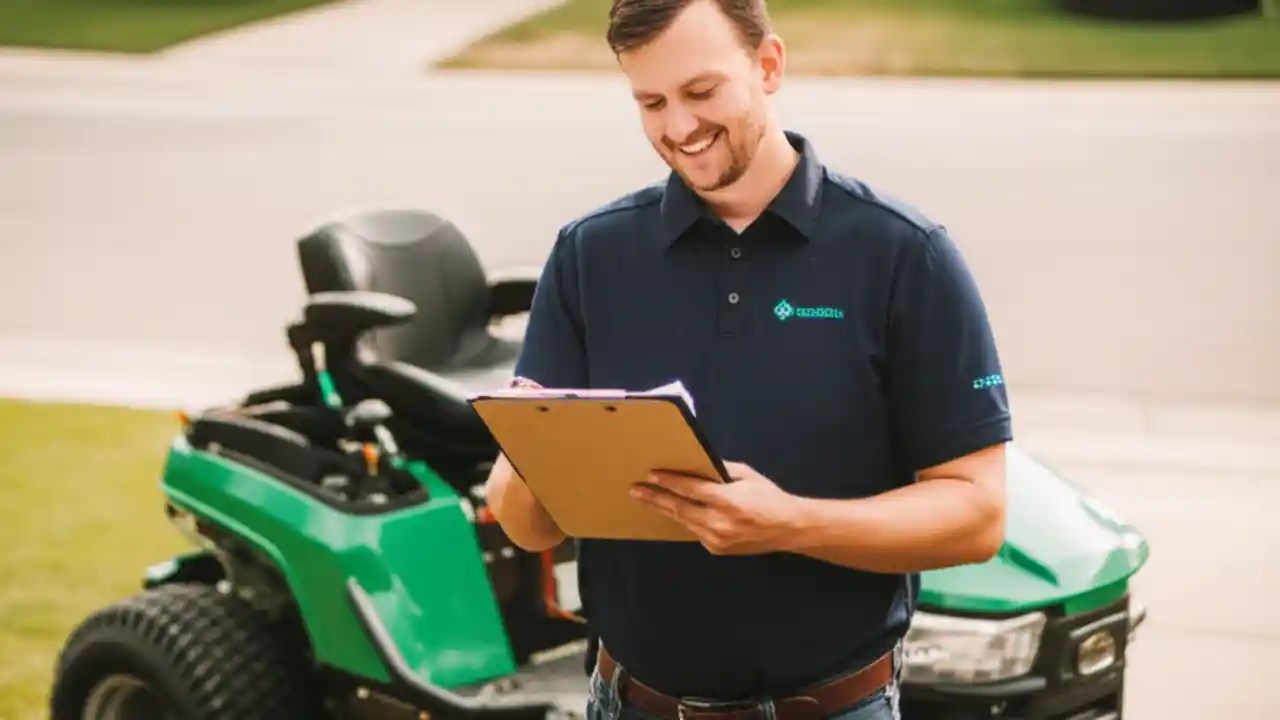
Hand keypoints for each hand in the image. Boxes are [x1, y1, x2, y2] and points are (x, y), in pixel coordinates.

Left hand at [630, 462, 805, 555]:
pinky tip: (671, 511)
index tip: (651, 474)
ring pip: (684, 521)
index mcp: (728, 501)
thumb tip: (696, 464)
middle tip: (636, 489)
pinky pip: (694, 531)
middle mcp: (719, 522)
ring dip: (664, 509)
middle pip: (680, 508)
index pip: (691, 489)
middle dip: (656, 497)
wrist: (788, 528)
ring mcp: (716, 539)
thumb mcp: (747, 476)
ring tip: (646, 499)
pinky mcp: (716, 549)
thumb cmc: (768, 497)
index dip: (669, 481)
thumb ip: (721, 470)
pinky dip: (683, 519)